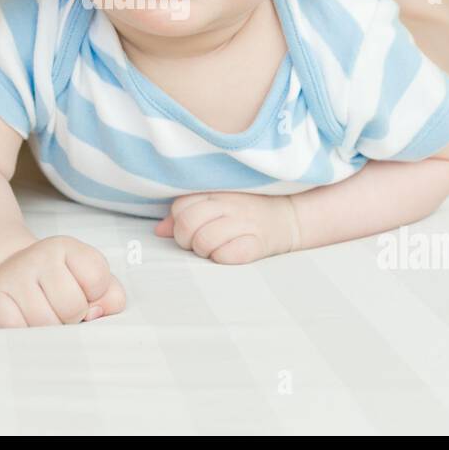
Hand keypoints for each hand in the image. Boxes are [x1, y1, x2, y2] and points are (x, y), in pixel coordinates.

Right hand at [0, 235, 125, 327]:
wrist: (10, 273)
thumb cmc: (60, 282)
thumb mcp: (92, 281)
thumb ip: (111, 297)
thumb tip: (95, 314)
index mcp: (66, 246)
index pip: (97, 278)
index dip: (95, 295)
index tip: (83, 292)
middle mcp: (38, 256)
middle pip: (73, 306)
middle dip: (73, 317)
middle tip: (62, 310)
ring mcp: (13, 276)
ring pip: (46, 324)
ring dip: (51, 330)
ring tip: (45, 316)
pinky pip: (20, 332)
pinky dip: (27, 336)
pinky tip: (26, 321)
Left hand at [155, 191, 299, 263]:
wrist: (289, 218)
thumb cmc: (245, 211)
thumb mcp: (216, 204)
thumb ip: (186, 213)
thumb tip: (159, 231)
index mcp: (217, 191)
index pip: (181, 206)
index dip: (180, 222)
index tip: (193, 227)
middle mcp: (230, 204)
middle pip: (187, 224)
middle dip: (186, 239)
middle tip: (198, 243)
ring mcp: (244, 223)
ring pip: (203, 241)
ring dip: (204, 251)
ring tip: (214, 249)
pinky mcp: (257, 244)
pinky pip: (226, 256)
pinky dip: (223, 258)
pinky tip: (230, 253)